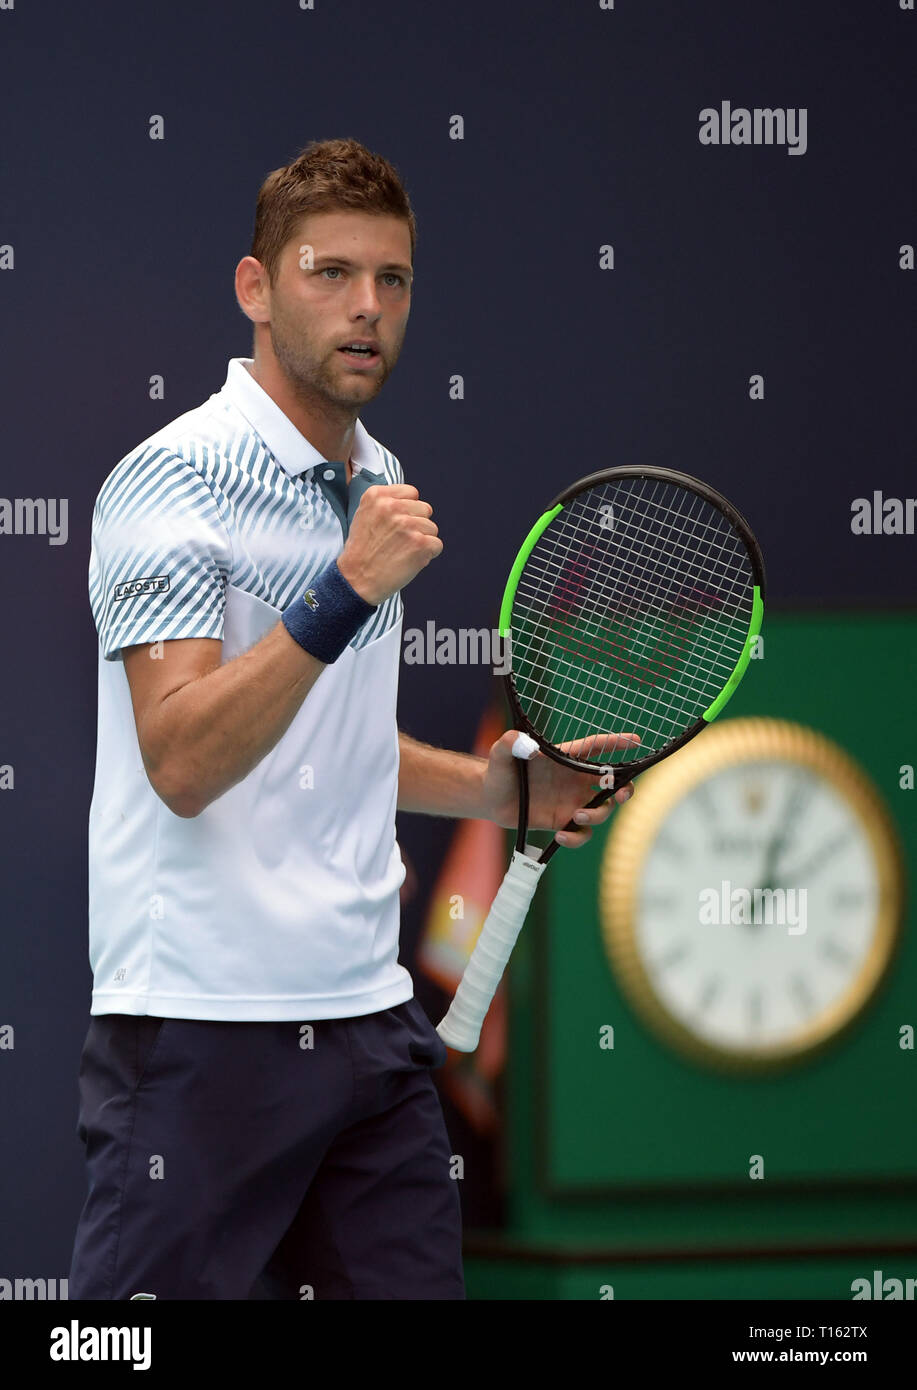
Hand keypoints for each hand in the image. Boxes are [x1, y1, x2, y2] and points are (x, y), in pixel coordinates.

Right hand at [337, 484, 442, 605]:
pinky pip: (437, 545)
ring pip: (432, 528)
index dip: (409, 510)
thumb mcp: (363, 515)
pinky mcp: (420, 543)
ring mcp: (407, 524)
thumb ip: (386, 504)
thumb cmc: (361, 552)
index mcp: (377, 496)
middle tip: (399, 541)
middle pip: (425, 509)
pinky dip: (428, 555)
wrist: (356, 580)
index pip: (412, 493)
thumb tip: (411, 502)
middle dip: (417, 525)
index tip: (398, 524)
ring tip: (402, 552)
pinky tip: (409, 561)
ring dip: (422, 541)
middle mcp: (392, 507)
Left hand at [481, 730, 638, 847]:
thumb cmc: (499, 769)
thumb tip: (522, 741)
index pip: (596, 747)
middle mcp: (574, 779)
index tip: (637, 740)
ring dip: (597, 815)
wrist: (490, 797)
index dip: (617, 742)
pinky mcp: (563, 821)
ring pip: (602, 810)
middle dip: (626, 789)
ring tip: (577, 817)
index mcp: (566, 757)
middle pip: (612, 783)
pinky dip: (577, 837)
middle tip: (622, 795)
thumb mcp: (501, 753)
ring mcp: (571, 801)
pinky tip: (561, 835)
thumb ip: (509, 743)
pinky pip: (581, 833)